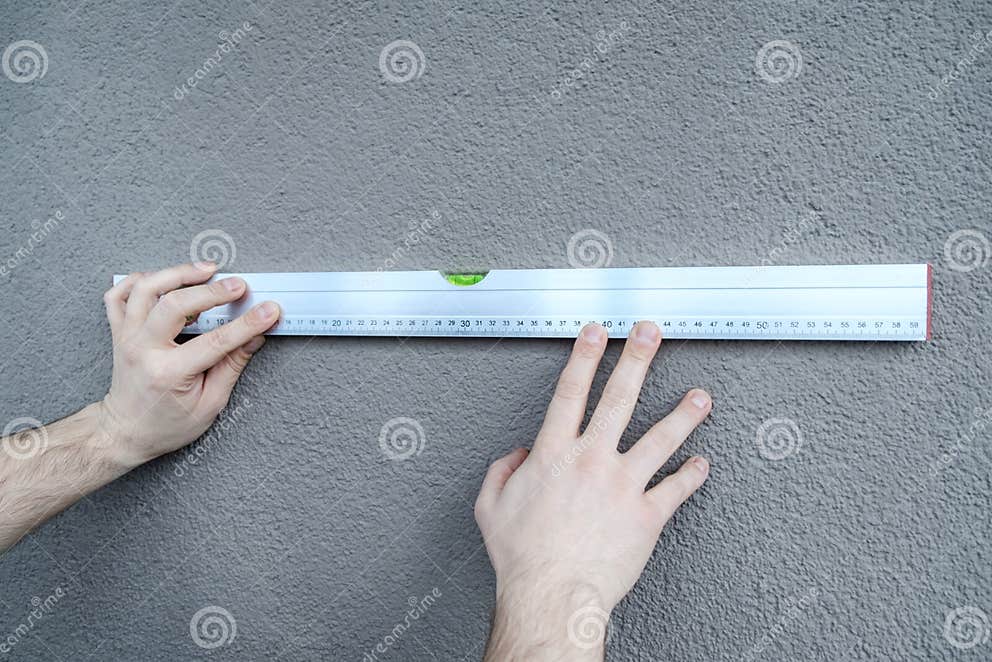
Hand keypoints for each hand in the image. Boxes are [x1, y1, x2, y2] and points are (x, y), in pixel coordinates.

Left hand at [98, 262, 279, 467]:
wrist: (124, 433)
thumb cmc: (166, 425)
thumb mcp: (210, 404)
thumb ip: (232, 366)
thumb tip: (254, 336)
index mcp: (169, 373)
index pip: (216, 341)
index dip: (247, 323)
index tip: (268, 311)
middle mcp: (143, 350)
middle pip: (175, 304)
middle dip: (212, 291)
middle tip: (239, 286)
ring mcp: (127, 337)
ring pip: (146, 289)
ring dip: (178, 274)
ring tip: (206, 270)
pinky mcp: (119, 331)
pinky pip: (119, 294)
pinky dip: (139, 279)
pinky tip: (164, 277)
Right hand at [476, 321, 711, 660]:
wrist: (553, 595)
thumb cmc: (523, 559)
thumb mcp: (490, 508)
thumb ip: (501, 473)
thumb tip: (517, 456)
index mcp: (554, 455)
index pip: (571, 393)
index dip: (585, 357)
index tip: (597, 333)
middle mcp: (592, 461)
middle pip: (619, 398)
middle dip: (637, 359)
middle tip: (650, 333)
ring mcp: (623, 486)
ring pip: (660, 438)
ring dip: (683, 413)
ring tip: (700, 395)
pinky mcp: (646, 516)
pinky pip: (675, 489)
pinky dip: (692, 475)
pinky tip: (702, 462)